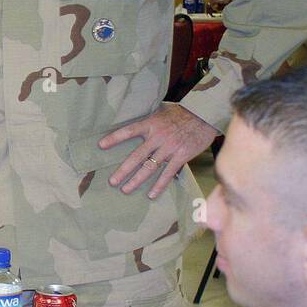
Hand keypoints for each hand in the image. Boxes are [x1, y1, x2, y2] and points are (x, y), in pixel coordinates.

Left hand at [101, 102, 217, 199]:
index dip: (114, 138)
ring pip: (150, 167)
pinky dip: (159, 185)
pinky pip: (168, 173)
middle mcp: (158, 137)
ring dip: (137, 180)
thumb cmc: (182, 113)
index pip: (128, 131)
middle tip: (112, 181)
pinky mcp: (181, 156)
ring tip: (125, 189)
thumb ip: (149, 121)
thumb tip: (135, 127)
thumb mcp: (162, 111)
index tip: (100, 145)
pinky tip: (151, 194)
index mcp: (151, 124)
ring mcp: (169, 147)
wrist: (205, 115)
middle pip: (137, 156)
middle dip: (123, 170)